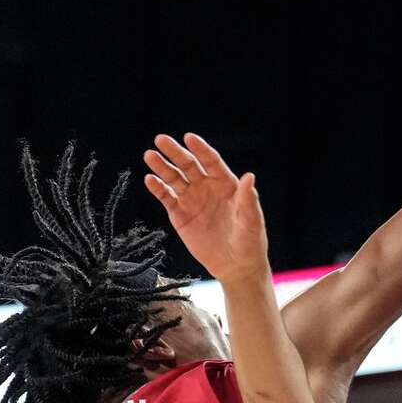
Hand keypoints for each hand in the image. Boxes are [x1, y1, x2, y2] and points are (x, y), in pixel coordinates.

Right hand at [143, 132, 269, 283]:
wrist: (236, 265)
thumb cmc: (249, 241)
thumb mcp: (252, 220)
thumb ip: (248, 198)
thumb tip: (249, 176)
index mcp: (226, 184)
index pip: (211, 161)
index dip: (200, 149)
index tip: (189, 138)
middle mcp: (207, 188)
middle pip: (189, 165)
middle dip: (175, 152)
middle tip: (161, 140)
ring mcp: (192, 200)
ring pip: (174, 179)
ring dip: (162, 167)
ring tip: (149, 155)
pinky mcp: (180, 215)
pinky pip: (167, 198)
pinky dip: (158, 189)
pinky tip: (150, 179)